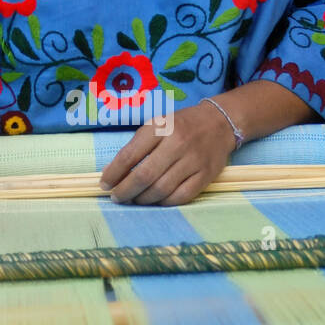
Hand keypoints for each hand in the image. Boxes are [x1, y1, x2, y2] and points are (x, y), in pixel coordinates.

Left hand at [98, 102, 236, 205]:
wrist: (219, 123)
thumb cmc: (181, 125)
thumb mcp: (156, 124)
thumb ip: (136, 146)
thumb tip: (112, 173)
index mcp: (160, 128)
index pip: (129, 155)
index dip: (113, 173)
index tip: (105, 184)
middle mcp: (177, 144)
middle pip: (144, 176)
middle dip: (125, 191)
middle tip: (116, 198)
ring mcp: (193, 161)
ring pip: (161, 189)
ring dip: (143, 199)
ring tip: (134, 199)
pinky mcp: (206, 175)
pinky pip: (181, 197)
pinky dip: (164, 202)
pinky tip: (156, 201)